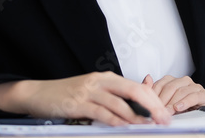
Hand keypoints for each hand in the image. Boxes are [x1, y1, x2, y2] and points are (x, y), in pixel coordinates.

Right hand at [0, 72, 170, 125]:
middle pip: (134, 92)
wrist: (39, 93)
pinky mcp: (78, 104)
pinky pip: (101, 112)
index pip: (137, 88)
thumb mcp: (94, 92)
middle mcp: (101, 81)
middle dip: (152, 107)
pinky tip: (125, 127)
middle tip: (164, 120)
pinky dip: (115, 121)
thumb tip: (139, 104)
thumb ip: (115, 97)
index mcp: (108, 78)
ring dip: (137, 117)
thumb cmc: (68, 95)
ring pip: (120, 103)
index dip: (154, 100)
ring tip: (149, 126)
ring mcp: (89, 91)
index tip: (165, 113)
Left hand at [143, 74, 204, 113]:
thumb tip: (147, 78)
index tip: (151, 105)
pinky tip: (179, 107)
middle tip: (158, 111)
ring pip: (181, 91)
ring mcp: (195, 87)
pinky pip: (194, 96)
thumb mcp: (166, 103)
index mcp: (174, 81)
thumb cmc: (182, 109)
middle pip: (170, 87)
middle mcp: (184, 82)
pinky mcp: (203, 95)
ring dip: (172, 103)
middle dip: (163, 100)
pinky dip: (185, 102)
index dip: (155, 95)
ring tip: (167, 112)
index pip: (161, 83)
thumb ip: (155, 92)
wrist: (200, 116)